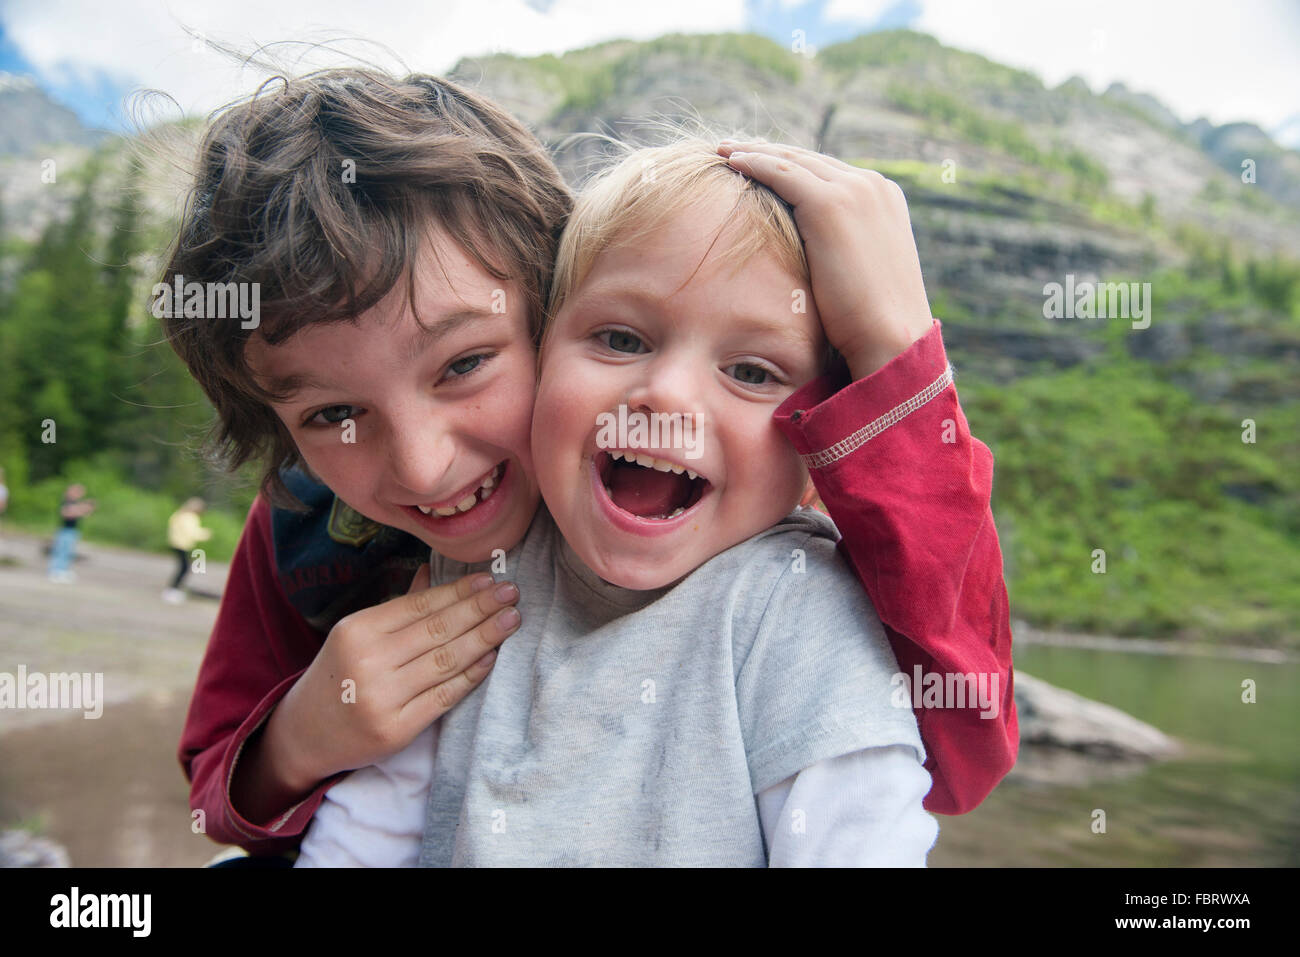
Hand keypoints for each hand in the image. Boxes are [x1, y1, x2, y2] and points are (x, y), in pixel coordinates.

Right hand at [230, 568, 520, 821]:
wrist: (304, 735)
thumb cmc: (338, 677)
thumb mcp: (356, 636)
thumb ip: (396, 608)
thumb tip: (431, 572)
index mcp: (357, 631)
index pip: (420, 605)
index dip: (458, 591)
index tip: (489, 580)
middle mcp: (368, 662)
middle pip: (437, 630)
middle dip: (480, 609)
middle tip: (512, 593)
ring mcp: (382, 699)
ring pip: (445, 661)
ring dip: (484, 638)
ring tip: (511, 620)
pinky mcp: (396, 731)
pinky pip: (443, 697)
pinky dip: (471, 676)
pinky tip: (490, 658)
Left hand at [719, 141, 932, 378]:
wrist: (889, 337)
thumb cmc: (870, 322)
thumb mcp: (858, 271)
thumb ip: (840, 248)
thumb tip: (809, 254)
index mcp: (883, 198)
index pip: (827, 172)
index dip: (790, 165)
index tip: (759, 162)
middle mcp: (872, 185)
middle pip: (808, 159)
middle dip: (770, 152)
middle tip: (735, 148)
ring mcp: (854, 190)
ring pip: (792, 160)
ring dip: (755, 152)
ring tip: (725, 150)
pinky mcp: (831, 203)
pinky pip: (781, 173)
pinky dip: (755, 163)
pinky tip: (732, 162)